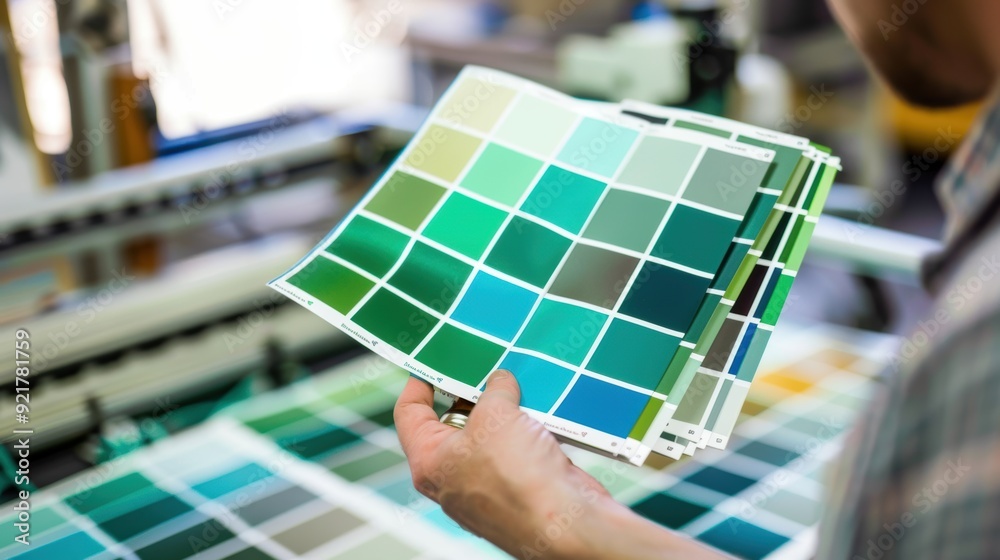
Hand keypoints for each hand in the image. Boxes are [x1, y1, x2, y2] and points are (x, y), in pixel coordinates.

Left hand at [394, 370, 727, 559]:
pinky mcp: (521, 487)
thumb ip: (493, 390)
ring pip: (489, 434)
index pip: (409, 414)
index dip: (419, 382)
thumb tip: (500, 381)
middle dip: (471, 393)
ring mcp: (488, 485)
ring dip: (504, 409)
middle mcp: (454, 478)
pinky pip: (517, 448)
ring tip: (518, 383)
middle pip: (452, 422)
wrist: (568, 522)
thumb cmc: (518, 479)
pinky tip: (541, 408)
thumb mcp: (496, 414)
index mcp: (430, 462)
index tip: (434, 361)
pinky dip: (527, 427)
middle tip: (486, 366)